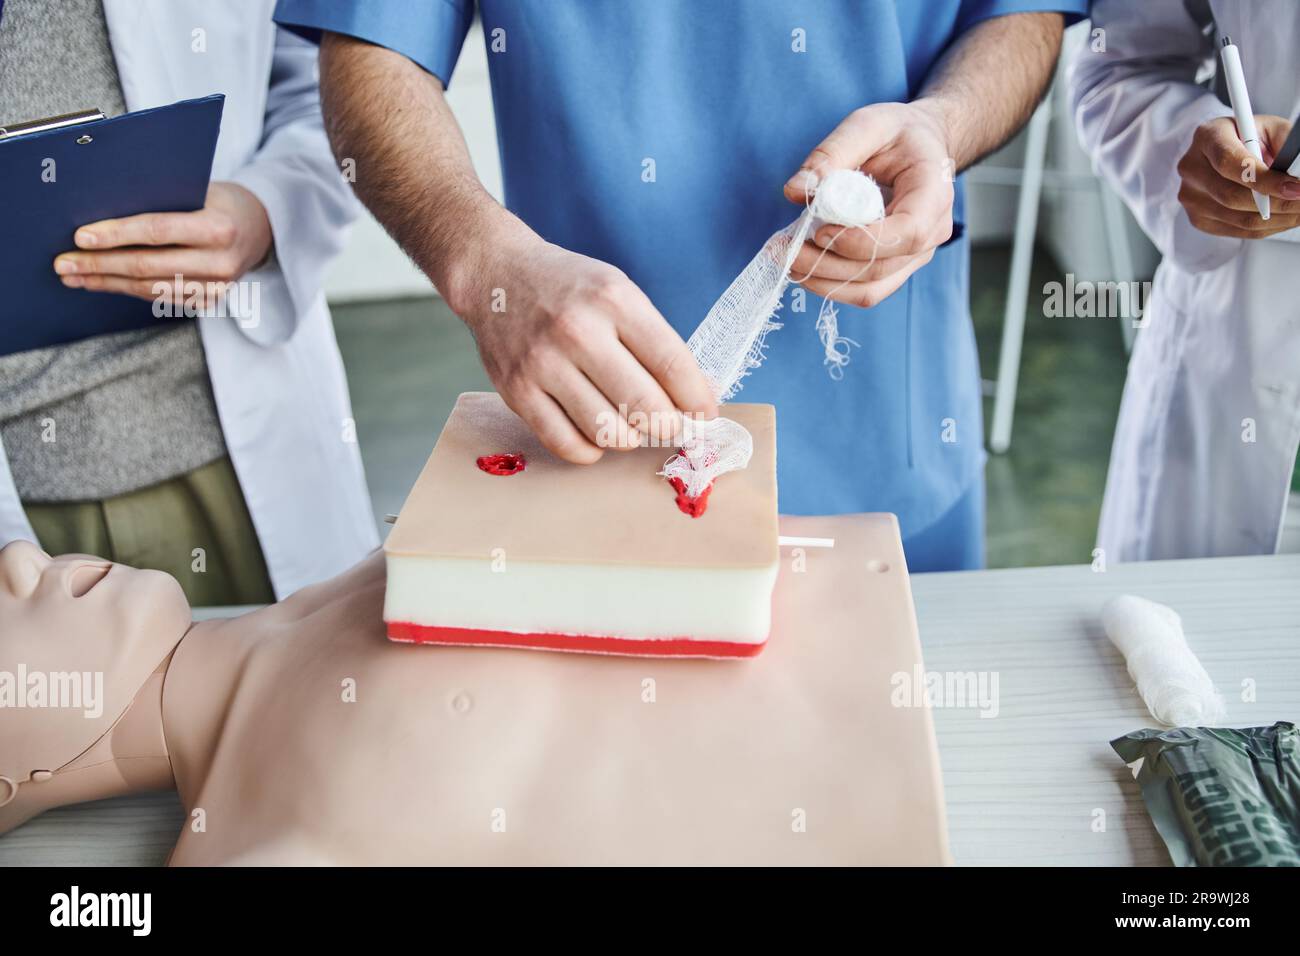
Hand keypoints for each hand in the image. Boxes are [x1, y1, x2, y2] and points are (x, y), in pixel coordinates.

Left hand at [53, 182, 272, 300]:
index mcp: (219, 227)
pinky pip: (160, 297)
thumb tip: (102, 209)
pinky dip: (127, 290)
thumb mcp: (198, 190)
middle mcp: (221, 262)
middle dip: (100, 265)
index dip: (116, 235)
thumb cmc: (219, 201)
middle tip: (65, 263)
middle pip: (148, 266)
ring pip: (150, 288)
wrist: (260, 228)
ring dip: (107, 282)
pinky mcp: (210, 300)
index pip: (158, 231)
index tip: (80, 238)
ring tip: (74, 275)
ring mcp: (217, 286)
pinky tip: (103, 283)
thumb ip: (162, 201)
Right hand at [449, 235, 716, 464]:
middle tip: (670, 426)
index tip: (705, 414)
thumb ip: (654, 341)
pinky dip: (591, 450)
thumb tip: (696, 397)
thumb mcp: (618, 292)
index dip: (697, 400)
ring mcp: (543, 364)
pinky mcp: (517, 391)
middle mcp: (578, 332)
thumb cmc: (568, 288)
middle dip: (669, 426)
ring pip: (608, 432)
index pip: (672, 364)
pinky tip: (596, 434)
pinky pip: (566, 444)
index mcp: (613, 300)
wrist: (496, 276)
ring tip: (630, 425)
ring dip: (629, 438)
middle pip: (645, 406)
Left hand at [782, 100, 954, 307]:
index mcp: (934, 193)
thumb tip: (795, 190)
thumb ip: (831, 153)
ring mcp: (916, 255)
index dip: (862, 241)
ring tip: (787, 260)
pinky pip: (864, 289)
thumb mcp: (867, 125)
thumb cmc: (898, 133)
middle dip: (826, 264)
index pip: (907, 232)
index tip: (819, 233)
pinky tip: (804, 266)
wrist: (922, 145)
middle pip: (879, 268)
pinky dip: (831, 284)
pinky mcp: (896, 266)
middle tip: (785, 250)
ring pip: (870, 288)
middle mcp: (932, 232)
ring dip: (824, 281)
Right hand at [1177, 114, 1299, 237]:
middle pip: (1232, 196)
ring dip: (1277, 219)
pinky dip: (1266, 228)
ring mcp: (1191, 196)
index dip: (1264, 179)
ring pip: (1238, 219)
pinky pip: (1237, 231)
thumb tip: (1299, 170)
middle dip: (1277, 203)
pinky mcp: (1197, 218)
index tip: (1294, 187)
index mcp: (1207, 137)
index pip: (1230, 163)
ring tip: (1299, 210)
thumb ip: (1286, 142)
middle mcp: (1192, 167)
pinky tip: (1282, 218)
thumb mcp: (1270, 128)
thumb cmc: (1247, 137)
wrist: (1222, 152)